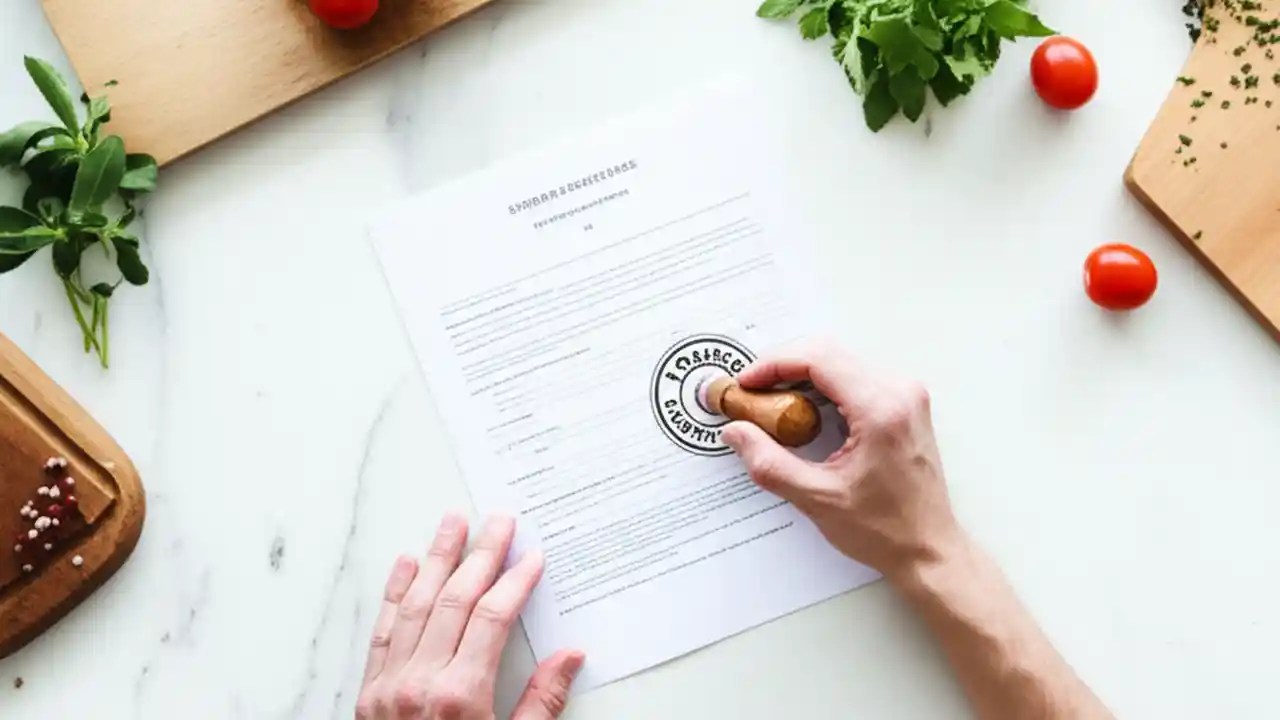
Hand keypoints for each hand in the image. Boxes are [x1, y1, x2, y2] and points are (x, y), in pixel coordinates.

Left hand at [357, 514, 584, 719]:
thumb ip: (542, 703)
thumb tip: (570, 656)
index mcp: (461, 696)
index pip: (492, 617)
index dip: (514, 582)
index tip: (532, 556)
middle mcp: (420, 683)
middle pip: (454, 600)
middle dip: (480, 555)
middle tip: (498, 521)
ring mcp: (389, 686)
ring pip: (415, 605)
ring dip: (435, 559)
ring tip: (452, 523)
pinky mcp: (368, 694)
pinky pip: (383, 630)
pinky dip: (394, 593)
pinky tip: (405, 565)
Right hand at [721, 341, 958, 579]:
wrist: (930, 550)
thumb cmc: (886, 530)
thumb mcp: (817, 500)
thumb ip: (769, 463)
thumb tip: (736, 432)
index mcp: (881, 409)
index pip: (818, 358)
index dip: (773, 364)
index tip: (746, 384)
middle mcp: (899, 392)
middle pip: (827, 352)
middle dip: (782, 367)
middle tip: (751, 395)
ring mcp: (906, 395)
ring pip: (840, 360)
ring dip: (801, 375)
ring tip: (771, 405)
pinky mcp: (904, 404)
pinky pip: (854, 376)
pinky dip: (822, 385)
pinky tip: (802, 410)